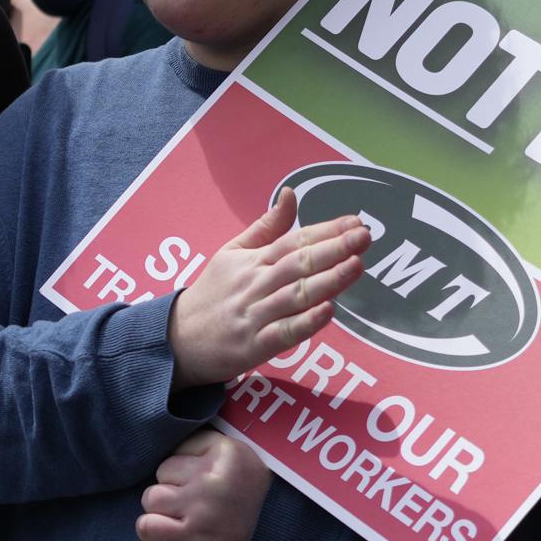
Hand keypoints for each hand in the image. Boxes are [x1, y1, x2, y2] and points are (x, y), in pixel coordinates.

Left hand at [138, 428, 270, 540]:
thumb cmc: (262, 503)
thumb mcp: (248, 462)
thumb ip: (213, 450)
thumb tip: (175, 450)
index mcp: (228, 451)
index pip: (183, 446)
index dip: (190, 464)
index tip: (204, 478)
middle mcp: (212, 476)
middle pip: (164, 470)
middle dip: (174, 486)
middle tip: (196, 500)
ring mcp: (201, 507)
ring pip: (152, 497)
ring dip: (162, 508)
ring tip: (183, 516)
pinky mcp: (193, 536)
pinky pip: (148, 526)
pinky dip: (152, 529)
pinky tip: (167, 532)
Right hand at [165, 193, 370, 388]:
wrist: (177, 341)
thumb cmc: (212, 294)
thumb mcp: (232, 253)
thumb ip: (265, 227)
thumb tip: (291, 194)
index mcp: (252, 260)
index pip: (293, 240)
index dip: (326, 231)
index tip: (356, 222)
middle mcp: (255, 285)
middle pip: (297, 264)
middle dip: (334, 249)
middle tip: (364, 237)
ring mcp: (255, 316)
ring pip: (295, 296)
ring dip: (328, 281)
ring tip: (356, 265)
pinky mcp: (254, 346)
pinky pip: (283, 333)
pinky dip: (306, 322)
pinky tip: (328, 311)